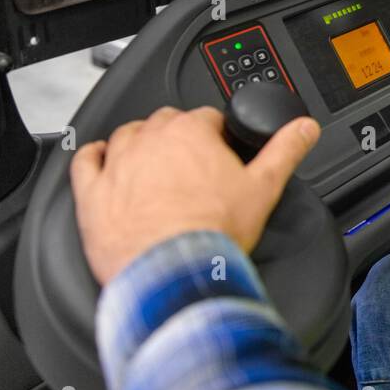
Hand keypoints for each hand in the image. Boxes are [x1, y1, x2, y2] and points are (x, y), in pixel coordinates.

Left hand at [70, 106, 320, 285]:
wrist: (174, 272)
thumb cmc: (214, 233)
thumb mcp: (264, 189)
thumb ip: (285, 151)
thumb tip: (304, 128)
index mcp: (192, 133)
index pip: (207, 117)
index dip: (217, 135)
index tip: (220, 151)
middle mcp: (151, 140)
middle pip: (166, 121)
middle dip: (179, 136)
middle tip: (193, 164)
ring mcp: (118, 165)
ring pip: (126, 135)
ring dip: (139, 142)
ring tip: (154, 164)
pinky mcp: (93, 193)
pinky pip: (86, 161)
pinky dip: (93, 156)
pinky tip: (102, 160)